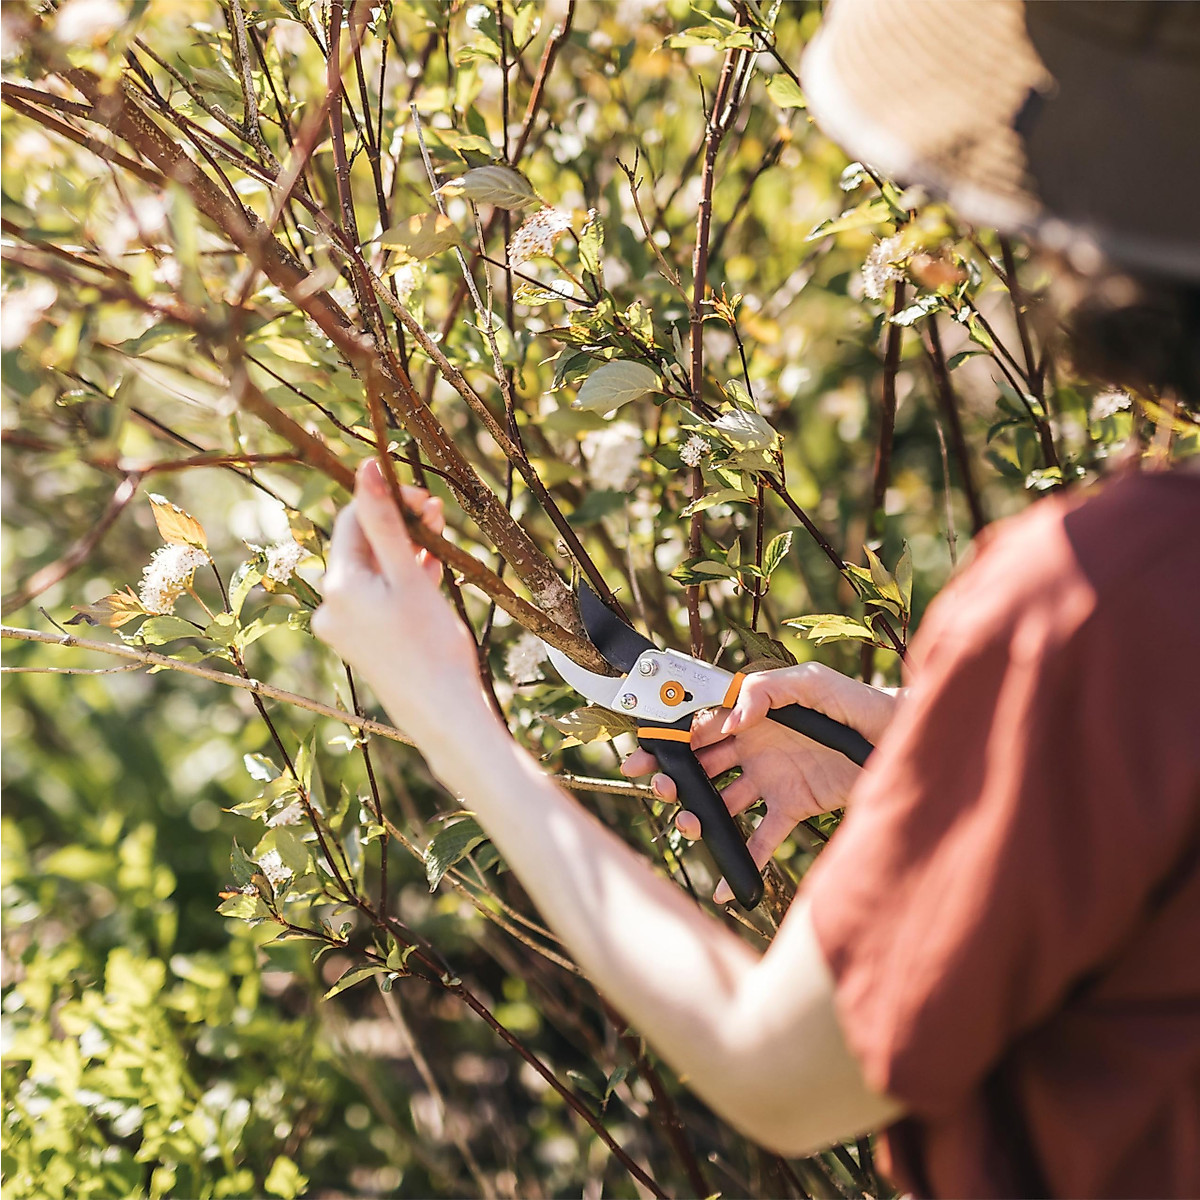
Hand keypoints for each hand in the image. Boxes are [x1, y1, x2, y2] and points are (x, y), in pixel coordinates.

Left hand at [312, 460, 487, 744]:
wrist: (444, 712)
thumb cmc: (432, 644)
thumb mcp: (409, 574)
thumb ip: (385, 520)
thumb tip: (365, 468)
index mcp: (338, 585)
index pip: (353, 520)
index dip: (390, 502)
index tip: (427, 501)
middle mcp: (331, 605)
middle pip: (363, 546)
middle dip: (400, 528)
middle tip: (439, 520)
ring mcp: (344, 626)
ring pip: (373, 572)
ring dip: (404, 554)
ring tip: (440, 550)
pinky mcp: (360, 642)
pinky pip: (376, 598)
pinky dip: (400, 584)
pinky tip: (429, 577)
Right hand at [620, 663, 898, 902]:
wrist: (899, 738)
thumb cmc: (857, 702)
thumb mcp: (812, 683)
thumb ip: (768, 690)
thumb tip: (733, 718)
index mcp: (753, 716)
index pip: (701, 725)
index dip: (670, 738)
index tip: (646, 752)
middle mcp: (755, 748)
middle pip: (701, 764)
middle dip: (674, 776)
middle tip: (661, 787)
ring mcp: (771, 779)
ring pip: (721, 801)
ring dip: (699, 814)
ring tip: (690, 823)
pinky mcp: (792, 806)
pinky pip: (760, 838)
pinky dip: (742, 862)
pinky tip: (726, 886)